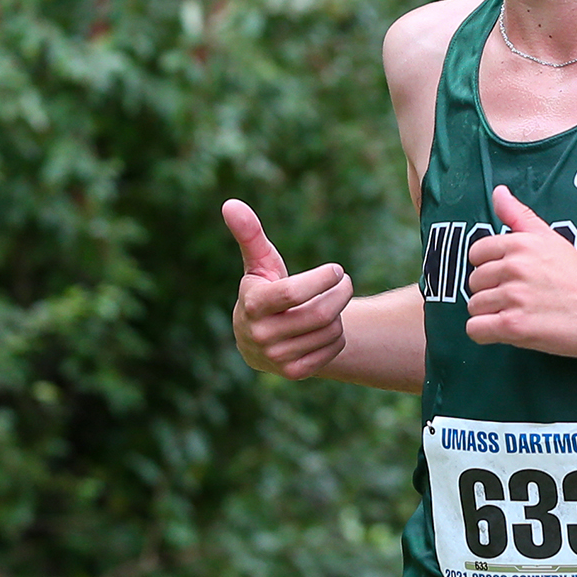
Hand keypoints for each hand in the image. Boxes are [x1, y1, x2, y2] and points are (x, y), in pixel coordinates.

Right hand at [224, 198, 353, 378]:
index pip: (293, 292)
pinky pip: (333, 350)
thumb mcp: (259, 263)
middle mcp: (261, 334)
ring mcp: (276, 357)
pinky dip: (337, 336)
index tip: (336, 269)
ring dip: (338, 314)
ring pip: (330, 330)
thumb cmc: (264, 289)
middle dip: (341, 292)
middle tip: (345, 282)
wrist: (259, 339)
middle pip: (320, 312)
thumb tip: (230, 203)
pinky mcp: (293, 373)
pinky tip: (326, 328)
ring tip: (329, 305)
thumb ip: (249, 234)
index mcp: (252, 304)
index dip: (322, 279)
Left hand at [464, 186, 576, 367]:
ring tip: (521, 315)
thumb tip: (498, 191)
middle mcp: (514, 266)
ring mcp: (513, 296)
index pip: (476, 253)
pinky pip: (475, 330)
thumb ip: (519, 215)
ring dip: (492, 315)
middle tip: (521, 299)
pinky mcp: (513, 326)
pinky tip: (509, 331)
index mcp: (521, 243)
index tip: (511, 278)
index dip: (491, 268)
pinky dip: (487, 334)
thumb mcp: (553, 239)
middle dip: (491, 293)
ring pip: (474, 306)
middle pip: (474, 281)